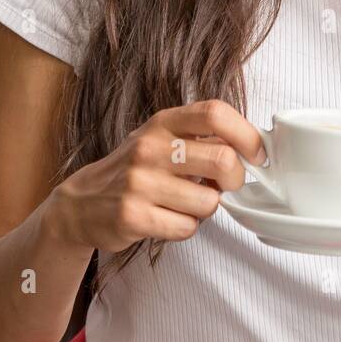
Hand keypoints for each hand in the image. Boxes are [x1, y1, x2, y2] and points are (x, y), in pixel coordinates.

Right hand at [50, 99, 266, 252]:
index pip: (214, 113)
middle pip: (221, 159)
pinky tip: (168, 218)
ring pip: (208, 201)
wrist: (82, 203)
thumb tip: (249, 150)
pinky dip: (186, 228)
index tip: (258, 153)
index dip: (246, 133)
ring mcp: (139, 182)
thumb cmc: (134, 170)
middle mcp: (150, 147)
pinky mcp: (133, 216)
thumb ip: (200, 139)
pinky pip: (186, 228)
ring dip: (206, 208)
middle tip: (225, 185)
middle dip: (235, 179)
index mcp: (163, 122)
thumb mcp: (161, 140)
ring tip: (185, 203)